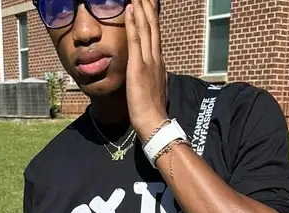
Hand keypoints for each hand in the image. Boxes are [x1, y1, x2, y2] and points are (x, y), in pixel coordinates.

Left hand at [125, 0, 168, 141]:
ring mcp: (148, 62)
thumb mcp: (153, 89)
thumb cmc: (152, 111)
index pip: (155, 35)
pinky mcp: (138, 67)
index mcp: (158, 64)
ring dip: (141, 8)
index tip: (149, 3)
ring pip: (146, 28)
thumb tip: (154, 74)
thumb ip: (154, 77)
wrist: (153, 123)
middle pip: (153, 26)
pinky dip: (133, 23)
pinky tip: (130, 8)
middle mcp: (156, 59)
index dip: (152, 17)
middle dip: (148, 6)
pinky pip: (135, 40)